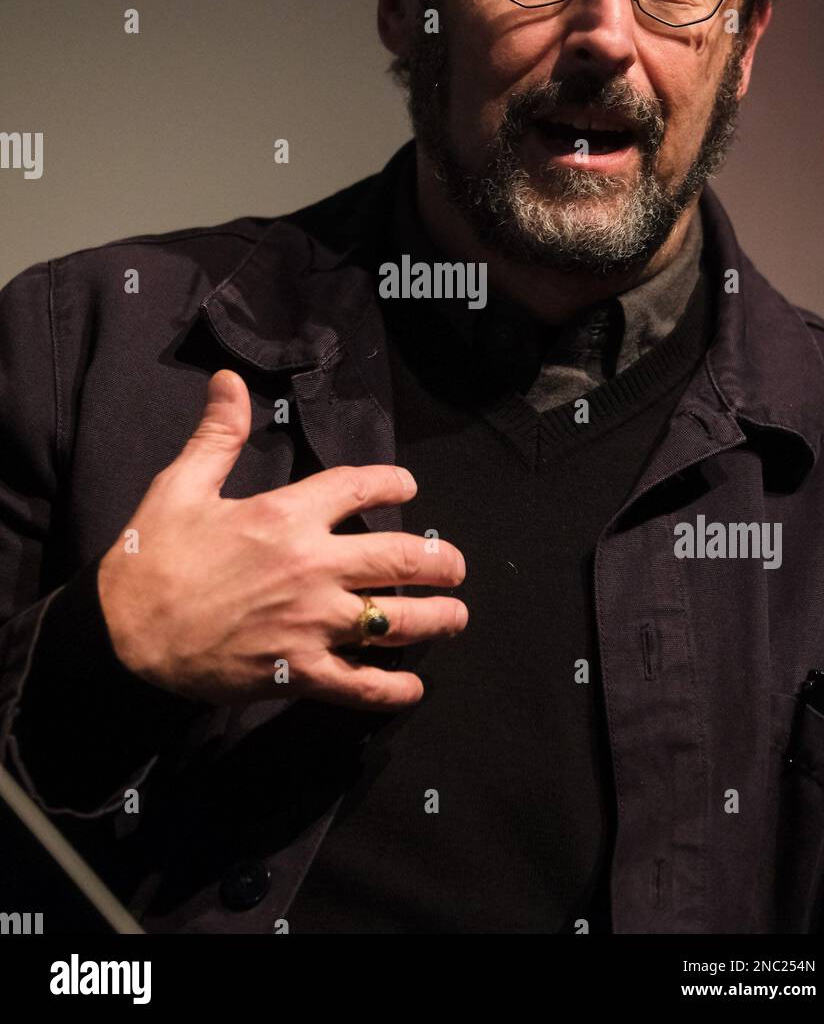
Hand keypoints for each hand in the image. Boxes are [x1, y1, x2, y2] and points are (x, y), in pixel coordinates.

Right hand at [96, 370, 466, 708]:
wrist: (123, 633)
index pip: (358, 488)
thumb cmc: (154, 557)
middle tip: (457, 566)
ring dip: (434, 618)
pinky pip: (358, 685)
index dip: (392, 484)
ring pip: (393, 621)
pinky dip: (392, 688)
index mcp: (285, 516)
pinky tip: (412, 686)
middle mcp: (311, 566)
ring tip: (455, 616)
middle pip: (400, 558)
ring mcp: (310, 623)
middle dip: (440, 562)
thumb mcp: (182, 486)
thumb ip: (218, 434)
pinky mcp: (297, 670)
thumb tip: (228, 380)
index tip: (410, 488)